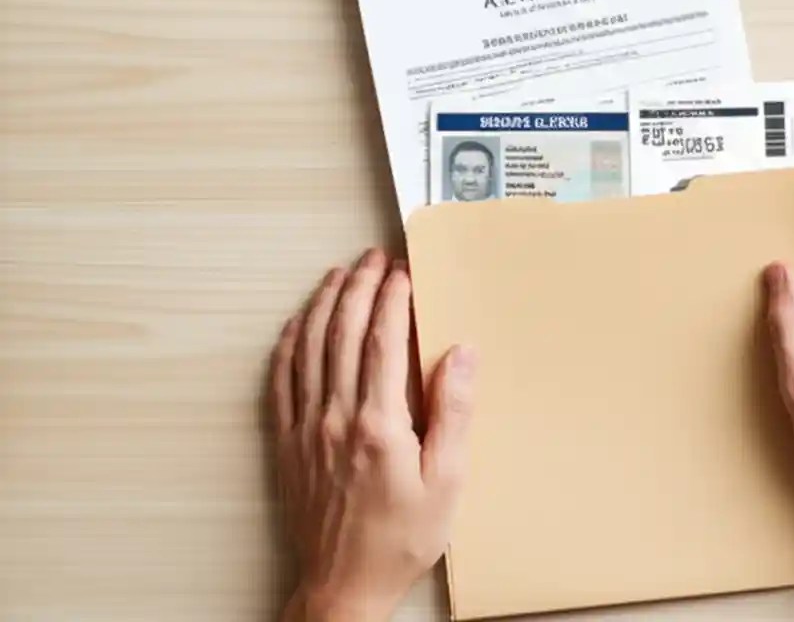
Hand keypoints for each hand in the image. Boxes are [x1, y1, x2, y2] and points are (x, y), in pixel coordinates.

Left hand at [270, 249, 476, 621]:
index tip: (403, 272)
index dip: (393, 299)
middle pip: (344, 334)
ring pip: (309, 349)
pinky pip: (282, 381)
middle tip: (374, 258)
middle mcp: (337, 418)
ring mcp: (307, 429)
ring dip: (324, 304)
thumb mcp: (447, 482)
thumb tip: (461, 354)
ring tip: (340, 274)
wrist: (344, 586)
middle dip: (360, 287)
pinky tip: (299, 324)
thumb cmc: (401, 540)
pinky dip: (289, 344)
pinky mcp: (289, 444)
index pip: (384, 341)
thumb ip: (452, 413)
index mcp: (380, 425)